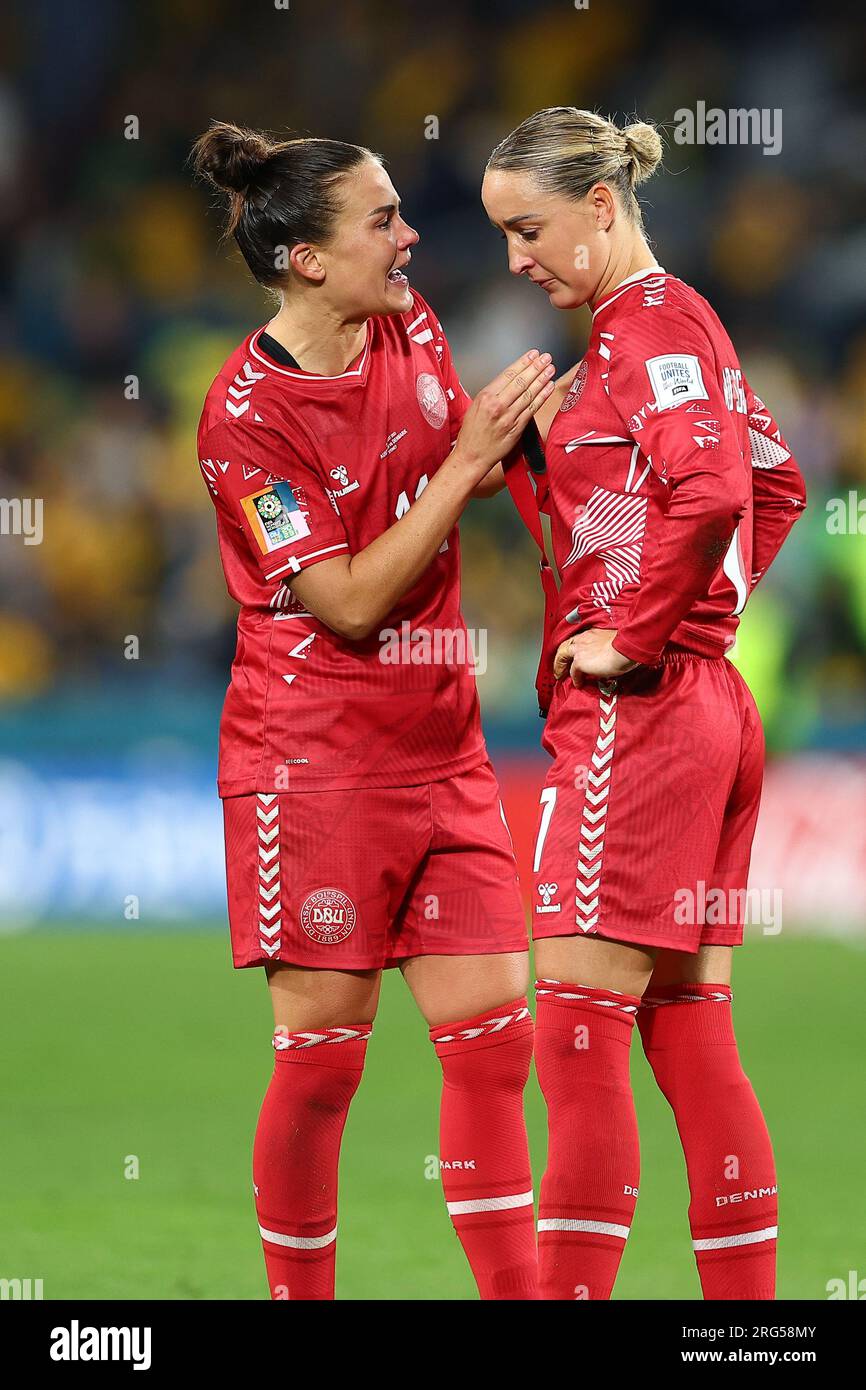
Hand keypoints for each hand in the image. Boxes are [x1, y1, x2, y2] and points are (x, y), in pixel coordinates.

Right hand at [453, 350, 555, 481]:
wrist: (471, 456)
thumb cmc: (471, 434)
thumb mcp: (475, 406)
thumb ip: (492, 394)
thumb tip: (509, 381)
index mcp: (485, 397)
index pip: (508, 374)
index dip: (523, 363)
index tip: (532, 355)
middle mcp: (497, 406)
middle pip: (521, 382)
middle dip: (536, 367)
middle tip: (546, 358)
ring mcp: (508, 417)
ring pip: (528, 394)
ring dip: (541, 379)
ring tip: (550, 369)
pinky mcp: (517, 429)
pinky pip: (532, 409)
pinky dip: (542, 397)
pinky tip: (548, 387)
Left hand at [553, 628, 638, 683]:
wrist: (625, 649)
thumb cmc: (625, 646)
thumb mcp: (614, 642)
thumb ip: (607, 646)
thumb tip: (609, 654)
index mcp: (592, 633)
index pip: (577, 639)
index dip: (573, 647)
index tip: (573, 654)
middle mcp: (583, 639)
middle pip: (565, 646)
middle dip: (561, 656)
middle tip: (560, 665)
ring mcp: (579, 650)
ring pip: (562, 656)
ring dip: (560, 666)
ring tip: (560, 675)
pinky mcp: (579, 662)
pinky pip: (573, 672)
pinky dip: (575, 679)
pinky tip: (578, 684)